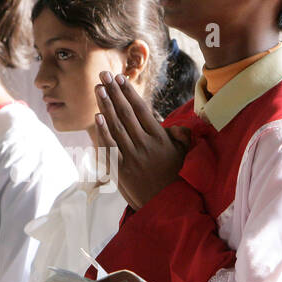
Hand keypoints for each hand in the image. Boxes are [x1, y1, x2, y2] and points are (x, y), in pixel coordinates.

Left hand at [94, 71, 187, 208]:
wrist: (169, 207)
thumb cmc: (177, 179)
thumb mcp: (184, 156)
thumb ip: (180, 137)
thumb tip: (176, 127)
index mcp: (159, 138)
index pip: (141, 109)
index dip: (129, 93)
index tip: (121, 78)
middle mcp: (145, 144)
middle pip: (126, 113)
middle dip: (114, 92)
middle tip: (103, 74)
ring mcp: (132, 157)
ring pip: (116, 126)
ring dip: (105, 106)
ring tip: (98, 88)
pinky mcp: (122, 171)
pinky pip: (110, 149)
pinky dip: (103, 133)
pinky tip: (97, 117)